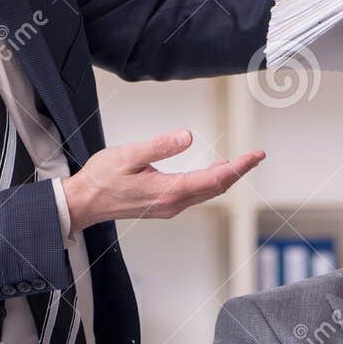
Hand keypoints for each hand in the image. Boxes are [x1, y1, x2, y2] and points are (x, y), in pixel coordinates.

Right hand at [62, 129, 264, 234]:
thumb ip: (159, 146)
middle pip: (216, 187)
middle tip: (258, 156)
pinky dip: (211, 182)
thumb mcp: (128, 155)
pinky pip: (196, 194)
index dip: (239, 167)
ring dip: (226, 177)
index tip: (256, 155)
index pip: (214, 179)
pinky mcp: (164, 205)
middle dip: (239, 171)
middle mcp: (173, 203)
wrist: (84, 203)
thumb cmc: (101, 178)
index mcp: (168, 190)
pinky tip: (215, 171)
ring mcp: (169, 207)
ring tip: (242, 162)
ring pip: (208, 192)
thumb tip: (188, 136)